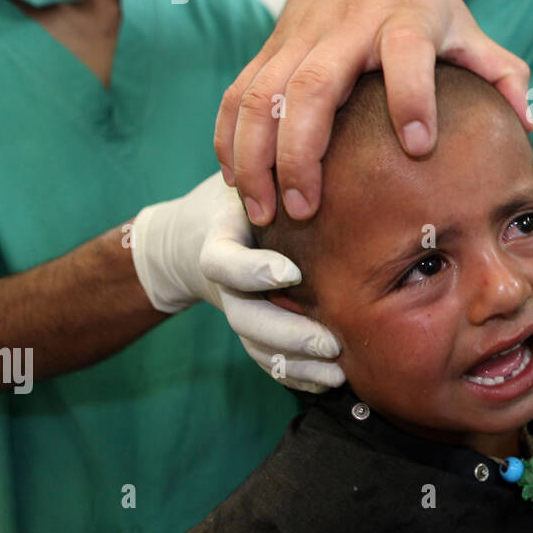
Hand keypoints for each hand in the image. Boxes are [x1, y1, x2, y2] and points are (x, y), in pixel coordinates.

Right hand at [131, 172, 344, 391]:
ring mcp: (234, 309)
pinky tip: (331, 382)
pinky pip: (267, 360)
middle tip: (330, 344)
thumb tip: (319, 150)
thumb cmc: (238, 193)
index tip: (290, 273)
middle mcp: (223, 284)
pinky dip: (295, 376)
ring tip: (339, 375)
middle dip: (289, 335)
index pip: (225, 262)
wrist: (192, 233)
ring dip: (297, 367)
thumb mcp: (246, 175)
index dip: (253, 271)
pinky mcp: (249, 328)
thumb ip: (274, 172)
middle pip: (246, 319)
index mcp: (218, 242)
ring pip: (258, 348)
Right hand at [216, 0, 531, 224]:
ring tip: (262, 211)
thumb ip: (499, 70)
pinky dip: (228, 138)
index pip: (406, 52)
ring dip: (255, 156)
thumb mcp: (463, 19)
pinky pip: (236, 94)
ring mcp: (298, 37)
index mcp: (403, 18)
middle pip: (313, 85)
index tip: (418, 145)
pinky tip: (236, 180)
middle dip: (304, 151)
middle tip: (308, 208)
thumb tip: (527, 123)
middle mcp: (345, 27)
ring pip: (261, 95)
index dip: (413, 94)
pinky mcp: (267, 47)